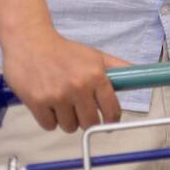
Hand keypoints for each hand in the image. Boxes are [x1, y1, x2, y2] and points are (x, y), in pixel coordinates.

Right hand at [0, 25, 129, 132]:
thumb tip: (138, 75)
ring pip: (69, 126)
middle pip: (90, 122)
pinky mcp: (37, 103)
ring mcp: (56, 97)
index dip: (112, 119)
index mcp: (95, 76)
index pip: (111, 109)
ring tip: (63, 105)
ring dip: (68, 120)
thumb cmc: (64, 51)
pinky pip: (49, 126)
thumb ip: (118, 67)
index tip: (109, 122)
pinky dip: (50, 120)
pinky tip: (50, 106)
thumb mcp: (95, 55)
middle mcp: (78, 87)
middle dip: (88, 120)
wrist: (31, 42)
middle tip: (83, 112)